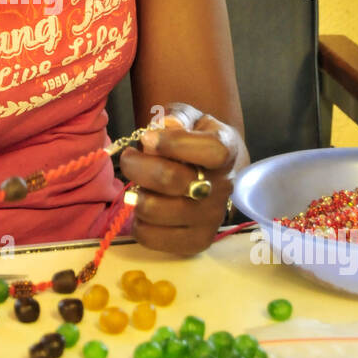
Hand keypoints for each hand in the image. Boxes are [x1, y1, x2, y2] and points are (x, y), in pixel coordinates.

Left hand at [118, 102, 241, 257]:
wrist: (211, 173)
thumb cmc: (194, 140)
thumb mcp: (189, 118)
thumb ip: (176, 116)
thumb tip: (166, 125)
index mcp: (227, 150)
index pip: (210, 150)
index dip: (174, 143)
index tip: (147, 138)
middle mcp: (223, 187)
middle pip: (171, 180)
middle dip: (137, 166)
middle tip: (130, 158)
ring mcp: (212, 218)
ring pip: (155, 210)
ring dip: (135, 194)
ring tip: (137, 184)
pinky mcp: (196, 241)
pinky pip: (152, 236)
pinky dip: (138, 222)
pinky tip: (145, 207)